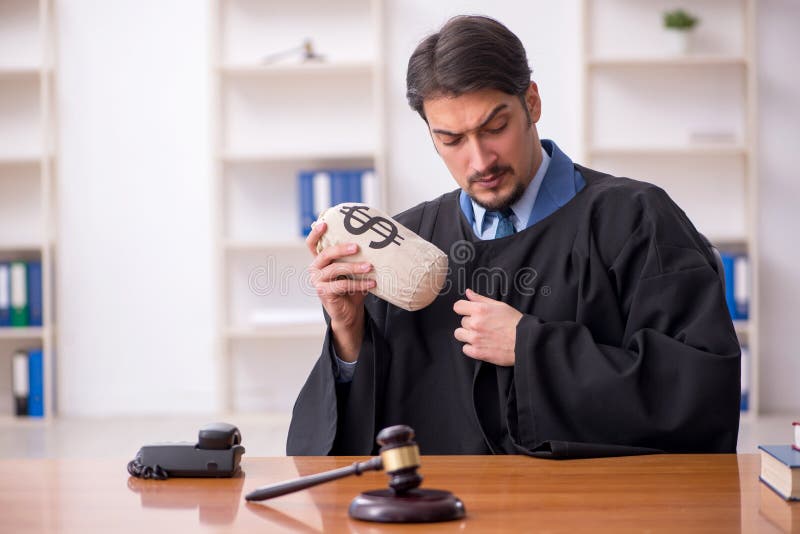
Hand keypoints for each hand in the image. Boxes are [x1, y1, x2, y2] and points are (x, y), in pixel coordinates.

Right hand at [306, 222, 375, 360]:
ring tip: (370, 267)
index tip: (325, 223)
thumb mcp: (352, 270)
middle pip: (326, 254)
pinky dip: (359, 284)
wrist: (349, 312)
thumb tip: (374, 239)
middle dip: (342, 249)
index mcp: (320, 260)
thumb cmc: (351, 287)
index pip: (312, 243)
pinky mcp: (324, 293)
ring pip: (335, 269)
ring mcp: (318, 281)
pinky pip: (342, 285)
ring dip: (354, 267)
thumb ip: (354, 257)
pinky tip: (372, 283)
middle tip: (357, 247)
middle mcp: (315, 269)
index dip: (316, 233)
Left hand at [453, 288, 522, 365]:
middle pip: (462, 321)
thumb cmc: (514, 322)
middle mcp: (475, 324)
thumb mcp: (499, 305)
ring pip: (459, 334)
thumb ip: (481, 299)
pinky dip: (471, 348)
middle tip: (483, 326)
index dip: (463, 309)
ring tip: (480, 335)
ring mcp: (475, 338)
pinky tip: (481, 345)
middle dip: (470, 323)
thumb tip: (468, 293)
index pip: (457, 306)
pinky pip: (465, 348)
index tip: (468, 312)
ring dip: (467, 335)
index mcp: (480, 310)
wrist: (525, 341)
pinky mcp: (477, 352)